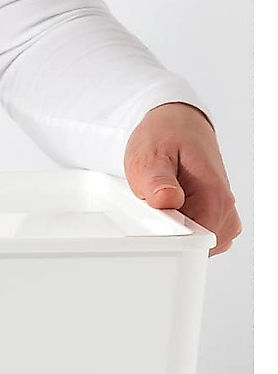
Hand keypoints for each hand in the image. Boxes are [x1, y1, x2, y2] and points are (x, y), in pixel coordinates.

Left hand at [124, 102, 240, 255]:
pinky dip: (178, 230)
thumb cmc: (164, 137)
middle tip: (150, 215)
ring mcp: (220, 213)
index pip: (199, 243)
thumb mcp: (150, 156)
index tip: (151, 232)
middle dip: (171, 240)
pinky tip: (164, 213)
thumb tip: (168, 200)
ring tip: (157, 209)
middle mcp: (224, 207)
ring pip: (198, 245)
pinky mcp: (212, 214)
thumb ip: (157, 182)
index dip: (171, 243)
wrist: (175, 124)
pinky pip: (196, 236)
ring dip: (174, 234)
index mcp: (214, 195)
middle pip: (199, 249)